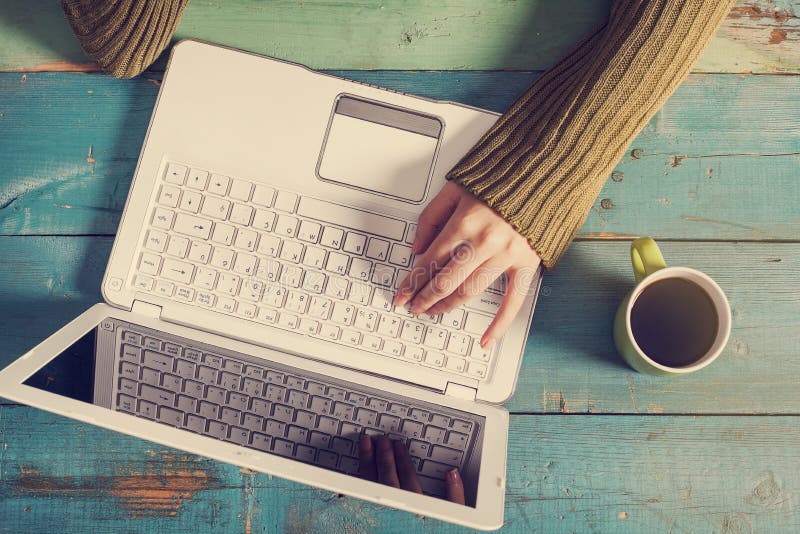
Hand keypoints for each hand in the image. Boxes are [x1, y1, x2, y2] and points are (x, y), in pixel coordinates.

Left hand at [358, 434, 464, 504]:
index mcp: (415, 503)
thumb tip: (453, 473)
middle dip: (384, 453)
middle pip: (387, 474)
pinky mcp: (365, 514)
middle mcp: (395, 505)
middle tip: (381, 438)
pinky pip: (359, 492)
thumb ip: (455, 496)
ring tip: (365, 443)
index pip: (406, 475)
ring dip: (367, 460)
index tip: (398, 445)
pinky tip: (358, 468)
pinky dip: (358, 477)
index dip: (402, 457)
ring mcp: (378, 510)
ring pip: (369, 481)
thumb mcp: (453, 517)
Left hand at [394, 182, 540, 347]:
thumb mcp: (456, 187)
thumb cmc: (500, 176)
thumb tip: (417, 247)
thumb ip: (432, 217)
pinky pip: (513, 300)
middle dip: (425, 298)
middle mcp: (484, 241)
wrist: (544, 170)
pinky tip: (486, 339)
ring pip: (470, 291)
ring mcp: (507, 254)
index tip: (401, 294)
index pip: (429, 260)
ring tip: (433, 312)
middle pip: (445, 281)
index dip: (411, 281)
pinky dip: (499, 323)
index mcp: (464, 221)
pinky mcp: (527, 262)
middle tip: (413, 307)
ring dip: (448, 306)